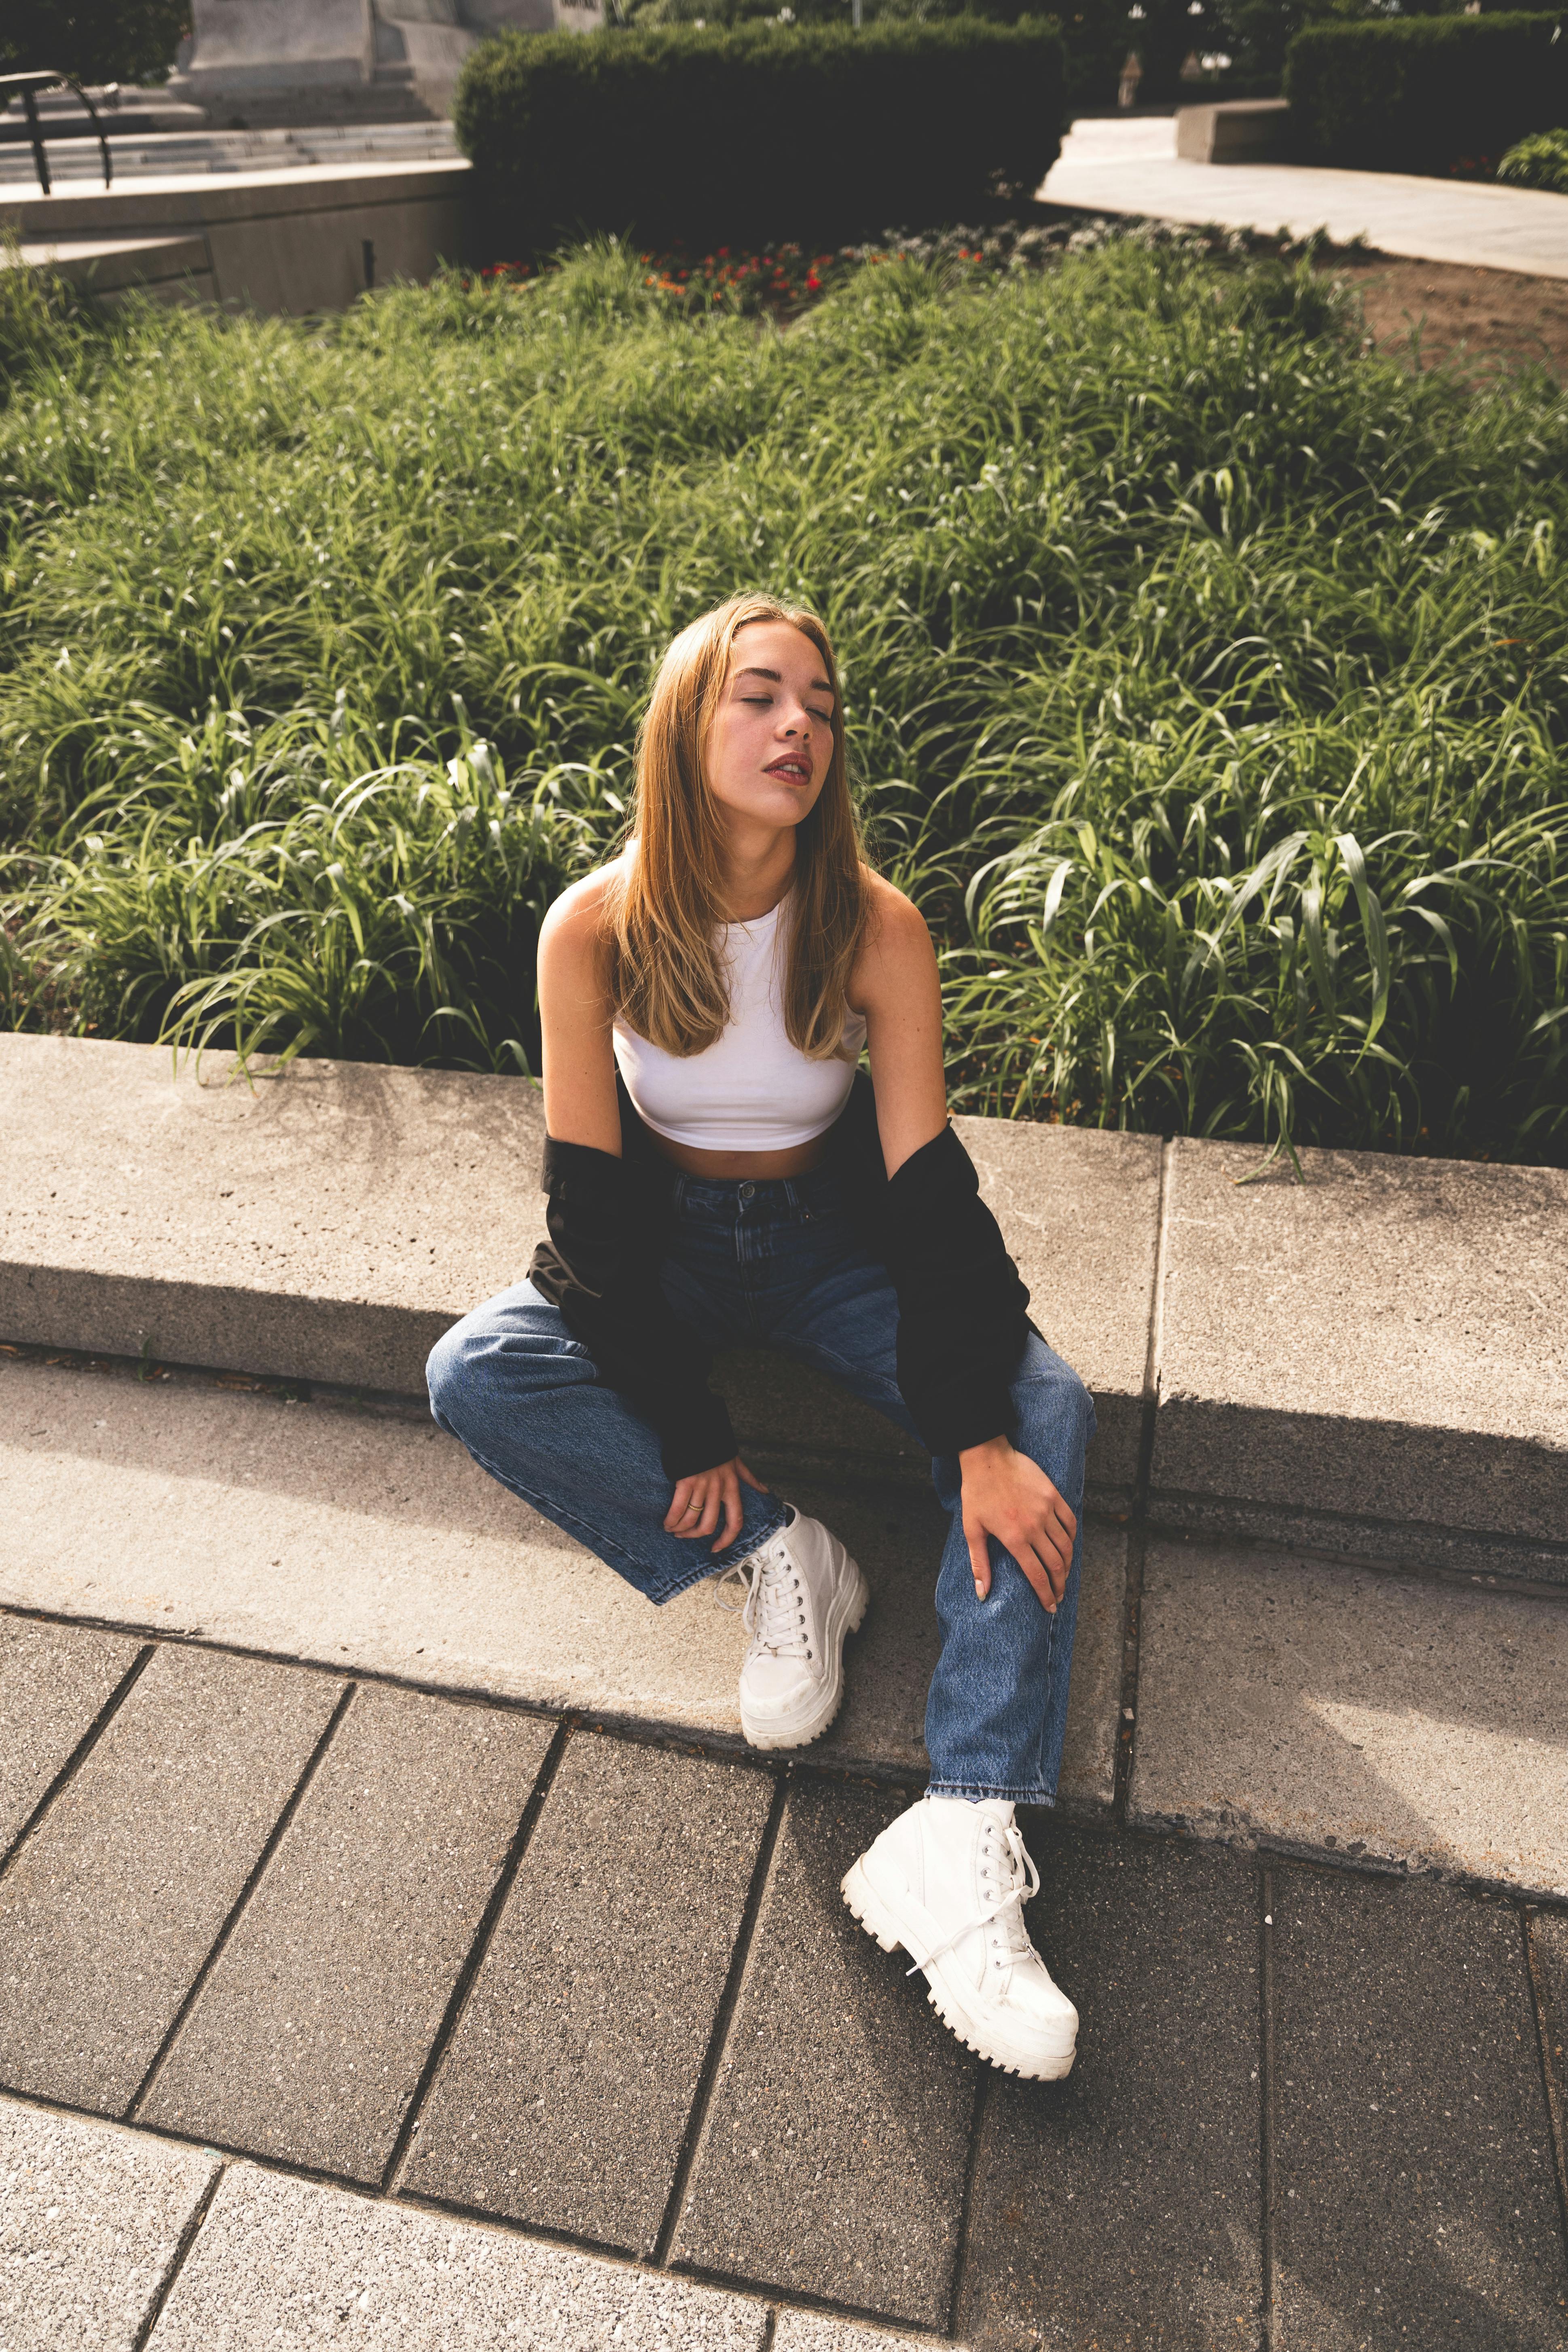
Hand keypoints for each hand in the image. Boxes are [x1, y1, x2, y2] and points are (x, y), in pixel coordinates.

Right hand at [664, 1455, 770, 1553]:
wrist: (701, 1428)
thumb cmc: (717, 1446)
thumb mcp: (738, 1463)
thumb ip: (750, 1479)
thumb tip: (765, 1491)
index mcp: (732, 1488)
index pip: (735, 1521)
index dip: (727, 1539)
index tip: (716, 1548)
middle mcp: (719, 1490)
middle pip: (708, 1525)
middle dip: (695, 1535)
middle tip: (685, 1536)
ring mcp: (702, 1486)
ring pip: (691, 1519)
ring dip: (680, 1529)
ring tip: (673, 1529)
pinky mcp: (686, 1481)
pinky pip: (678, 1508)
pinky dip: (671, 1519)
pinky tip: (667, 1523)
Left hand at [958, 1435, 1075, 1612]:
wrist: (988, 1458)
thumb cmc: (977, 1493)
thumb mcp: (972, 1530)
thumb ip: (980, 1564)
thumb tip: (982, 1594)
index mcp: (1015, 1538)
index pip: (1037, 1575)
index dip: (1046, 1594)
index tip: (1050, 1606)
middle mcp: (1035, 1526)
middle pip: (1056, 1564)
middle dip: (1060, 1585)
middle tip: (1059, 1596)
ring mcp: (1047, 1510)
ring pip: (1066, 1545)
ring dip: (1068, 1565)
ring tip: (1064, 1575)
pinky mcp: (1054, 1495)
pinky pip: (1070, 1522)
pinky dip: (1072, 1538)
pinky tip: (1068, 1547)